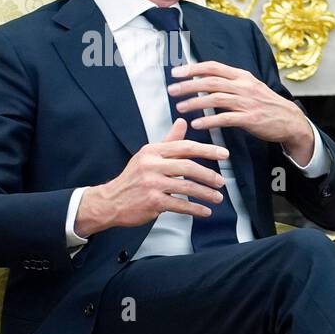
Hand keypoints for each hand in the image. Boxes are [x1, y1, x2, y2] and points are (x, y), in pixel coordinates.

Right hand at [74, 118, 227, 235]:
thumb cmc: (134, 178)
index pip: (185, 147)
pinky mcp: (153, 201)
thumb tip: (182, 122)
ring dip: (206, 194)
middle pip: (188, 167)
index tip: (224, 154)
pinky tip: (205, 211)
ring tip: (218, 198)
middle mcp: (151, 165)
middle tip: (222, 181)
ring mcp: (151, 184)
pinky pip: (180, 204)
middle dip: (209, 175)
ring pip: (187, 187)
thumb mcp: (149, 155)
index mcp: (152, 151)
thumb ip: (168, 141)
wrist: (110, 201)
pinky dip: (195, 209)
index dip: (207, 150)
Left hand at [167, 60, 313, 164]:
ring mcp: (247, 103)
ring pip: (215, 99)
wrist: (290, 120)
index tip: (176, 72)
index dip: (193, 68)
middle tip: (172, 90)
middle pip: (211, 81)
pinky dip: (209, 121)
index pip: (214, 67)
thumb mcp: (252, 87)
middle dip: (188, 85)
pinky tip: (198, 124)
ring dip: (195, 103)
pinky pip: (225, 118)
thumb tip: (206, 80)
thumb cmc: (268, 105)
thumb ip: (231, 83)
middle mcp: (244, 87)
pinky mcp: (250, 119)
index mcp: (243, 77)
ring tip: (180, 107)